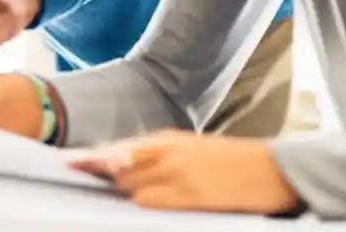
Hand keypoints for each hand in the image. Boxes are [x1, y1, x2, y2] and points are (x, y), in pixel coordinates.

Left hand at [68, 131, 301, 213]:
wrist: (275, 170)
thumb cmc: (232, 162)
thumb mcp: (191, 148)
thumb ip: (158, 155)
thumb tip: (123, 165)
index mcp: (167, 140)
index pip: (118, 148)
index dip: (91, 159)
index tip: (71, 164)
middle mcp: (167, 152)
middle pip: (117, 169)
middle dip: (109, 180)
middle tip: (104, 186)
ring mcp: (178, 174)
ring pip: (130, 186)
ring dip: (127, 194)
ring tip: (146, 196)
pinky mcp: (191, 195)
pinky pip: (149, 202)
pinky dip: (144, 205)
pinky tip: (149, 205)